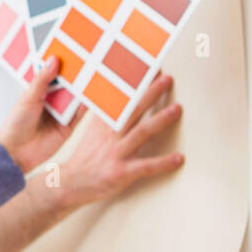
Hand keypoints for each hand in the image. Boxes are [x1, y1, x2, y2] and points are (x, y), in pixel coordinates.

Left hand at [0, 56, 86, 172]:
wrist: (17, 153)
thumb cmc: (16, 123)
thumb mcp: (29, 97)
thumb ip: (43, 80)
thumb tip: (54, 59)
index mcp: (39, 91)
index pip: (53, 74)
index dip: (62, 63)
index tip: (73, 48)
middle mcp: (51, 101)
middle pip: (67, 85)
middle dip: (77, 74)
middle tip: (90, 58)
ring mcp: (61, 113)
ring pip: (75, 98)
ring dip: (84, 88)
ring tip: (96, 73)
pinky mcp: (68, 126)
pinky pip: (80, 114)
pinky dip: (86, 106)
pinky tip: (94, 95)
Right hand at [52, 71, 184, 207]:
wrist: (71, 183)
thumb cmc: (86, 156)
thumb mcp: (92, 130)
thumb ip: (107, 114)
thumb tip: (115, 94)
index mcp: (104, 123)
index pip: (120, 97)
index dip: (135, 82)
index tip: (150, 68)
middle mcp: (111, 135)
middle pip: (133, 110)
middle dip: (151, 93)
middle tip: (167, 79)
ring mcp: (117, 153)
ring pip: (141, 133)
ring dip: (161, 120)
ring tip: (177, 109)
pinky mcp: (123, 173)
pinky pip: (146, 167)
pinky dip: (164, 163)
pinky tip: (179, 158)